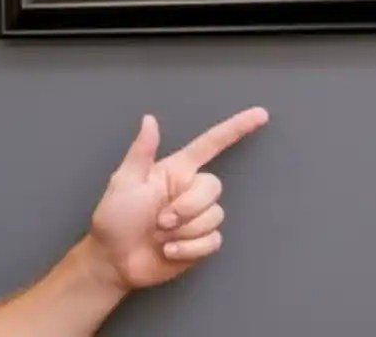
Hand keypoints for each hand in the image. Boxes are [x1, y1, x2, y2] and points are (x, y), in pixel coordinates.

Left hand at [85, 107, 269, 290]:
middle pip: (213, 187)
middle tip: (160, 220)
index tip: (260, 114)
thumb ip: (142, 151)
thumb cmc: (115, 217)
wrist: (114, 260)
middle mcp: (190, 191)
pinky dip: (190, 248)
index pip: (209, 146)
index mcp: (174, 171)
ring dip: (185, 230)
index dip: (235, 129)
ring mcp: (197, 217)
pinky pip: (213, 240)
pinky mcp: (202, 242)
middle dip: (188, 207)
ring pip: (215, 216)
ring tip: (160, 236)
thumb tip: (150, 118)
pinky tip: (169, 251)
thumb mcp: (124, 181)